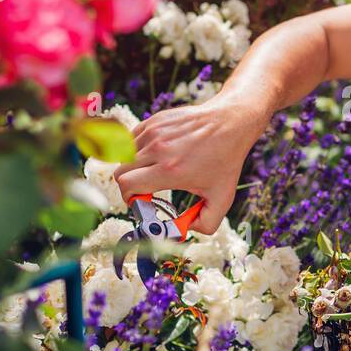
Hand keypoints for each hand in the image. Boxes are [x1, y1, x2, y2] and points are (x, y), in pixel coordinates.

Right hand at [112, 97, 264, 234]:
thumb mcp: (222, 198)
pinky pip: (132, 139)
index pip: (126, 185)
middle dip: (128, 185)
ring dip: (133, 167)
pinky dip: (136, 150)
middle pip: (120, 172)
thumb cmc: (226, 159)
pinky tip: (154, 155)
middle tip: (144, 189)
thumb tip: (182, 229)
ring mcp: (154, 132)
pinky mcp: (154, 120)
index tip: (141, 200)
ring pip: (124, 155)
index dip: (128, 197)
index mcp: (170, 170)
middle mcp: (158, 149)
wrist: (230, 122)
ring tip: (152, 171)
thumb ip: (205, 224)